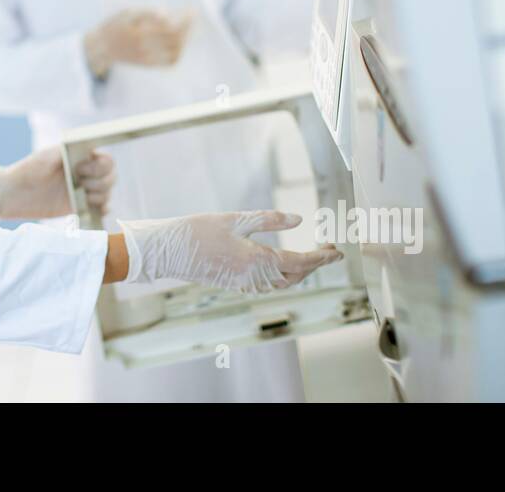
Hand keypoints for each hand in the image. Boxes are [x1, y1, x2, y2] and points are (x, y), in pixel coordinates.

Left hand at [0, 146, 114, 221]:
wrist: (12, 193)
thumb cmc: (28, 170)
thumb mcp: (46, 157)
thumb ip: (65, 152)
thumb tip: (82, 147)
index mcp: (80, 158)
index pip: (106, 160)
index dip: (100, 167)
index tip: (80, 170)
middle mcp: (85, 173)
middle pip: (111, 177)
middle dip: (101, 182)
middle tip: (80, 183)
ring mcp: (82, 191)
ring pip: (106, 193)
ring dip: (100, 196)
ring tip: (81, 197)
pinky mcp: (77, 207)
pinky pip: (98, 209)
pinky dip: (101, 209)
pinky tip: (91, 209)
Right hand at [84, 8, 192, 76]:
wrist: (101, 47)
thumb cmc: (115, 25)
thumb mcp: (127, 13)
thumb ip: (147, 13)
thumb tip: (167, 14)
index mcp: (140, 32)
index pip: (171, 28)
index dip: (185, 20)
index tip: (191, 10)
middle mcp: (145, 47)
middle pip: (176, 40)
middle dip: (188, 27)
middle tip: (192, 17)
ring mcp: (147, 58)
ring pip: (176, 52)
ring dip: (186, 39)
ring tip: (187, 29)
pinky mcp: (148, 64)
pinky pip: (170, 62)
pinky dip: (180, 52)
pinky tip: (181, 43)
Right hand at [118, 211, 341, 293]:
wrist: (167, 251)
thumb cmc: (198, 231)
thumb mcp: (235, 219)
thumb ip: (268, 220)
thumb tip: (297, 220)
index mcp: (256, 261)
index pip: (299, 263)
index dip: (321, 258)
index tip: (337, 252)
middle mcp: (253, 278)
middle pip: (294, 277)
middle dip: (314, 265)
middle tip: (327, 250)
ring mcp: (243, 284)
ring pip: (281, 284)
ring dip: (299, 272)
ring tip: (311, 256)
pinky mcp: (234, 285)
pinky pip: (266, 285)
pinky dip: (282, 276)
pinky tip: (282, 265)